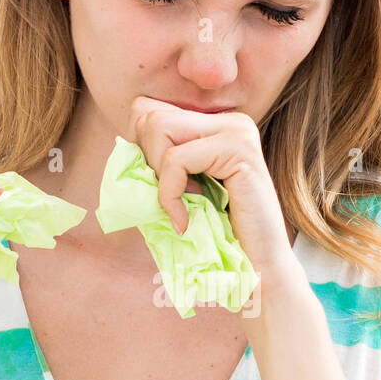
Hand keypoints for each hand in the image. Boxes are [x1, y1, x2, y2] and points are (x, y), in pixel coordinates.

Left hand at [127, 96, 297, 281]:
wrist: (256, 269)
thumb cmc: (212, 236)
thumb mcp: (177, 191)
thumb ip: (154, 163)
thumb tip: (124, 143)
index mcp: (213, 125)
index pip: (148, 110)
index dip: (139, 150)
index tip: (159, 188)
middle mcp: (228, 120)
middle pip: (149, 114)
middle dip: (146, 161)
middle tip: (170, 199)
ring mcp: (237, 130)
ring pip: (159, 127)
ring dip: (158, 176)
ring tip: (180, 207)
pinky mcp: (238, 149)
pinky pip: (176, 159)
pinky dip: (169, 194)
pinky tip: (184, 221)